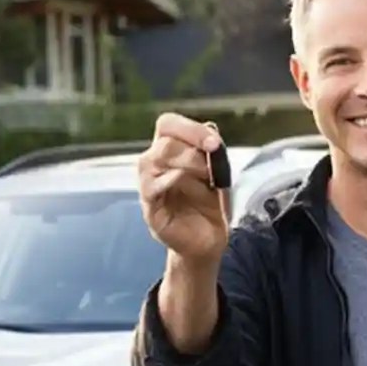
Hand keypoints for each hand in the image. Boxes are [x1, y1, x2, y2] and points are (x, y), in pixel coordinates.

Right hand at [137, 112, 229, 263]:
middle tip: (214, 160)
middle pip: (164, 141)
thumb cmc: (211, 205)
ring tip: (207, 177)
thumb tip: (210, 129)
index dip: (190, 128)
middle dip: (193, 146)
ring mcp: (148, 186)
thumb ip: (212, 153)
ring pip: (154, 159)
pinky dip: (170, 180)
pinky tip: (187, 183)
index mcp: (170, 150)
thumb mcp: (218, 174)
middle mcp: (154, 164)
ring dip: (185, 162)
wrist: (209, 241)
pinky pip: (151, 187)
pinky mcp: (149, 208)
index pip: (168, 124)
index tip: (214, 142)